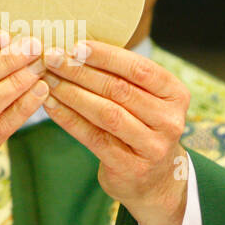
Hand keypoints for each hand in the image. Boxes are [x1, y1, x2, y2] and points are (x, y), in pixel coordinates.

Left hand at [40, 40, 191, 224]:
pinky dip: (69, 119)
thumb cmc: (143, 126)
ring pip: (106, 113)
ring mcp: (153, 146)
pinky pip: (93, 137)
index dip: (105, 55)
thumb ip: (124, 77)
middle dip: (81, 71)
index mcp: (176, 94)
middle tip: (53, 59)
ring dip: (72, 93)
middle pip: (119, 90)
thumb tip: (78, 47)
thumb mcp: (147, 100)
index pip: (140, 68)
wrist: (156, 180)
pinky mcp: (130, 166)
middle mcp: (170, 120)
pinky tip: (51, 105)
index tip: (75, 45)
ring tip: (49, 80)